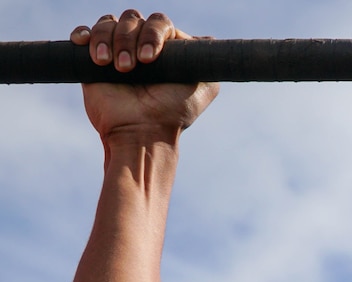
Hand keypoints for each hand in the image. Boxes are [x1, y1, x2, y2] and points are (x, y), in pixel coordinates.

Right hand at [71, 10, 217, 145]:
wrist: (141, 131)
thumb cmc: (172, 112)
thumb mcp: (204, 87)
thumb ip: (205, 60)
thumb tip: (205, 38)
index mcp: (167, 49)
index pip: (159, 23)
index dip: (153, 34)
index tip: (149, 59)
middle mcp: (142, 46)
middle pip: (133, 18)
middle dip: (129, 40)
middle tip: (129, 69)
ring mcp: (118, 51)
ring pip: (109, 22)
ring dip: (108, 40)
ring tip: (113, 68)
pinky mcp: (93, 59)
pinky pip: (86, 32)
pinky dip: (85, 34)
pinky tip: (85, 45)